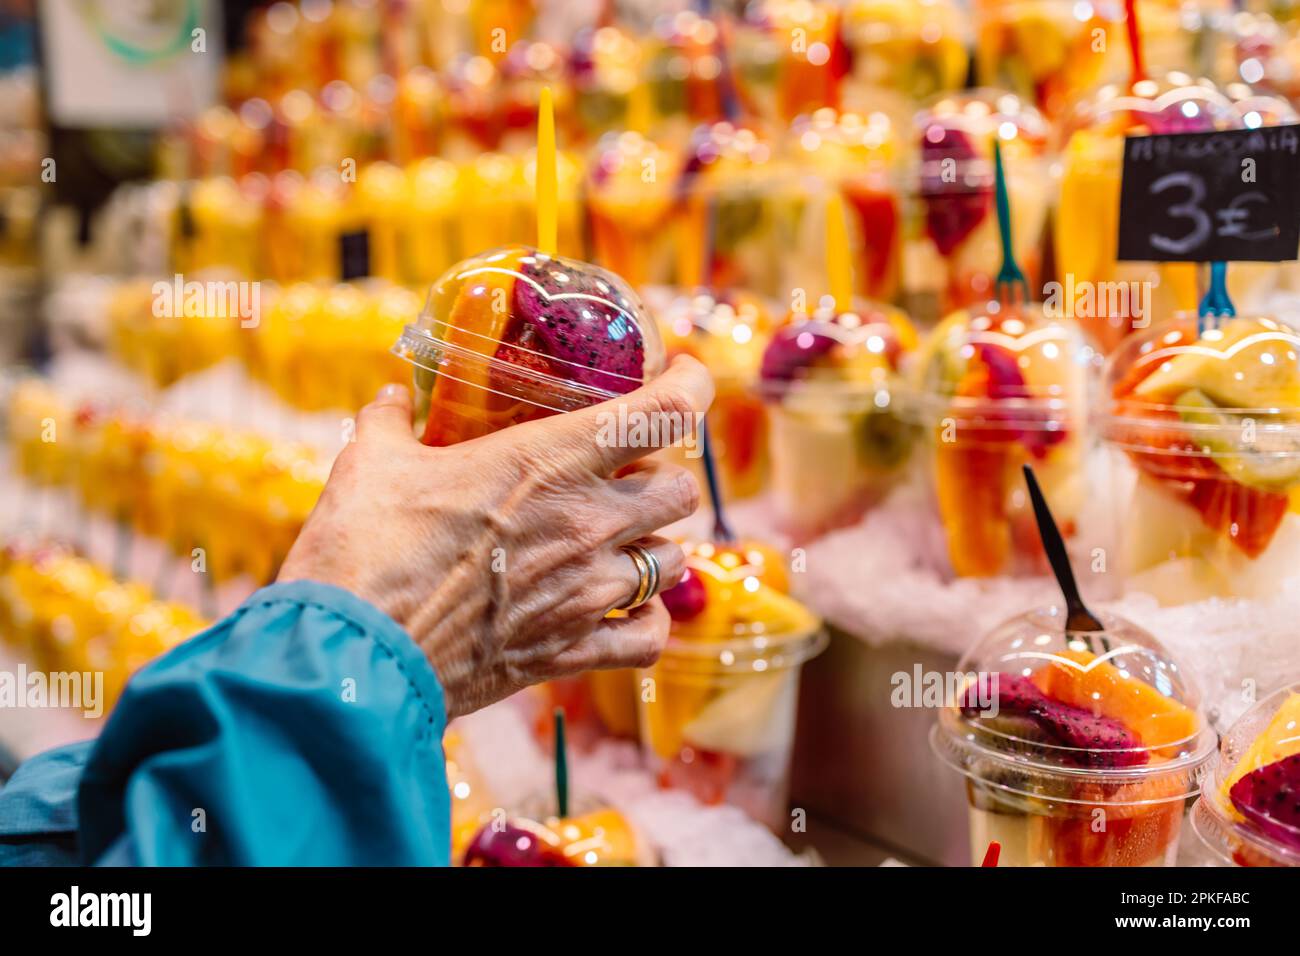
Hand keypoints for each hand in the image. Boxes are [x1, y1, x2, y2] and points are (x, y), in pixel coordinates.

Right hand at [278, 356, 714, 718]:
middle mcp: (588, 524)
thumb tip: (387, 399)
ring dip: (656, 544)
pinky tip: (624, 611)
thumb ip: (389, 423)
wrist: (354, 656)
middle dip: (663, 474)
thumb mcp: (370, 464)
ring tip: (621, 541)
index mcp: (550, 461)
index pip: (664, 413)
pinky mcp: (572, 652)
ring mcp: (588, 593)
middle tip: (626, 474)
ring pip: (675, 560)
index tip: (684, 373)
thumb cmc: (363, 550)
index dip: (691, 384)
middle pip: (681, 489)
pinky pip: (650, 637)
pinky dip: (646, 621)